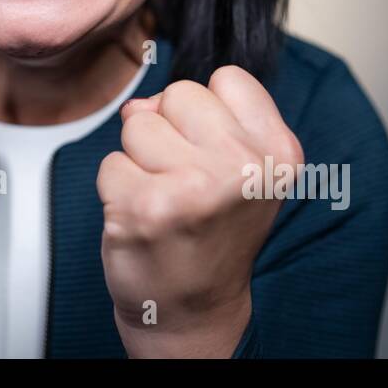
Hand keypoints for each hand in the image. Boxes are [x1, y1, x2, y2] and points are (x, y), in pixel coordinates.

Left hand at [97, 66, 303, 356]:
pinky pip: (109, 163)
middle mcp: (245, 168)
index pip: (228, 78)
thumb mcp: (237, 168)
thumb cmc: (212, 232)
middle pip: (178, 93)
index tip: (212, 152)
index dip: (207, 111)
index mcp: (278, 152)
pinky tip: (142, 217)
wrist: (193, 310)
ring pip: (136, 123)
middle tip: (183, 179)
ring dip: (138, 159)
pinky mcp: (148, 208)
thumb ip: (203, 118)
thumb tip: (142, 103)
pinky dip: (116, 188)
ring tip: (162, 197)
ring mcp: (196, 188)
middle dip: (168, 129)